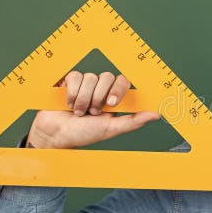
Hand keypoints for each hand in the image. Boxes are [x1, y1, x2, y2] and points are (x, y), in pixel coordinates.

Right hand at [27, 71, 159, 148]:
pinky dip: (71, 93)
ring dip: (83, 98)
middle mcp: (100, 89)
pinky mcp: (68, 82)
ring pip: (90, 77)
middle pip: (107, 77)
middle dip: (98, 97)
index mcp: (113, 99)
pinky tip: (68, 104)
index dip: (118, 89)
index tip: (110, 103)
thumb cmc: (83, 135)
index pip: (123, 81)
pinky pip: (75, 76)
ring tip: (78, 112)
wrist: (55, 136)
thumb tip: (156, 114)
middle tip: (91, 112)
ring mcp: (85, 85)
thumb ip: (134, 121)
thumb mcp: (111, 130)